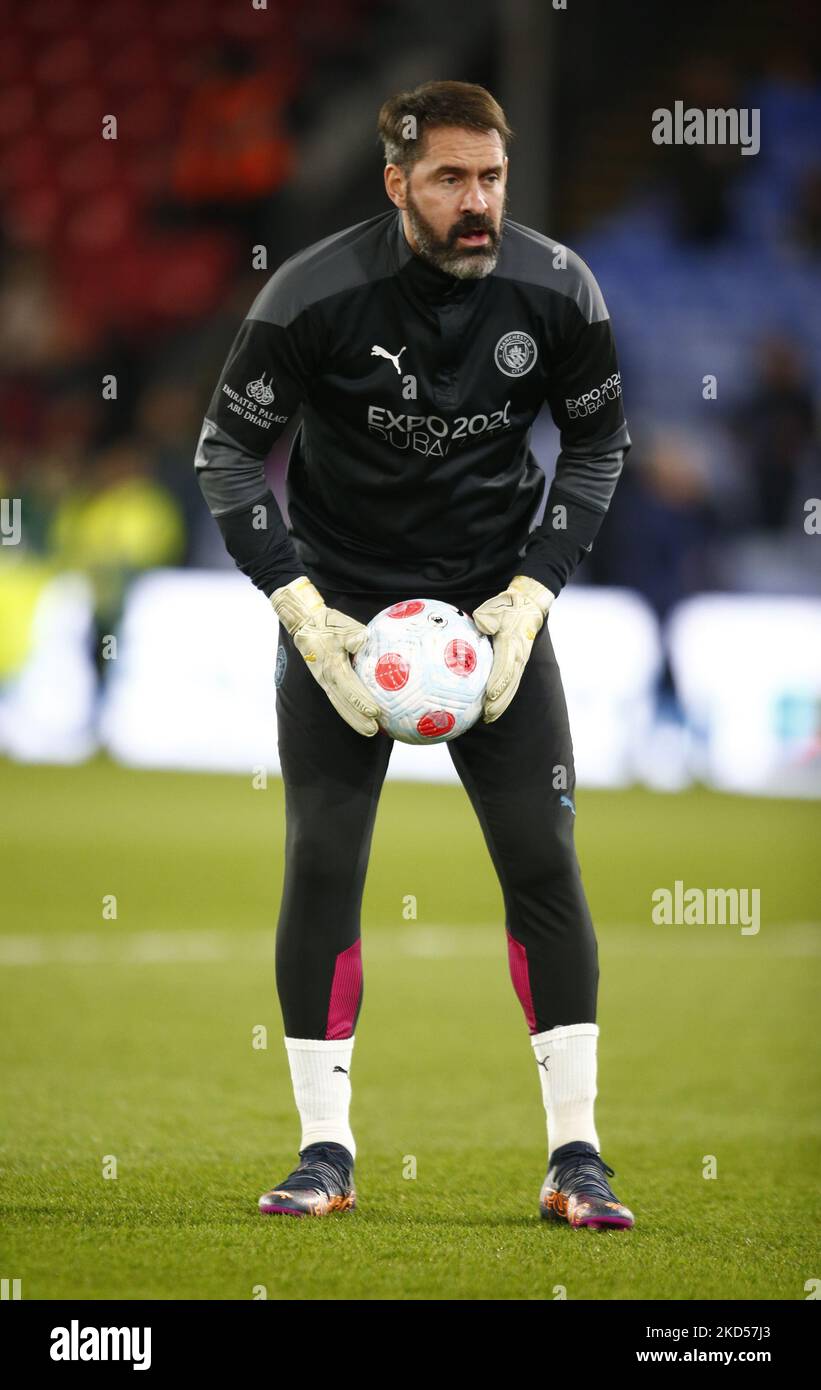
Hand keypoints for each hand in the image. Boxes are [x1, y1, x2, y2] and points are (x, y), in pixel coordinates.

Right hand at [270, 576, 381, 735]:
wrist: (307, 624)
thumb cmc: (328, 624)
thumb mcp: (341, 625)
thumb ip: (353, 634)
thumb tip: (363, 641)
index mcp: (332, 665)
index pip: (349, 687)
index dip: (361, 700)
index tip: (375, 711)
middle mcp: (327, 678)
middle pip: (344, 703)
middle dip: (358, 718)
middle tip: (374, 730)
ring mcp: (325, 681)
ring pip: (340, 704)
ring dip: (354, 719)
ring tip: (369, 732)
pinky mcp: (326, 681)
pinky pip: (338, 699)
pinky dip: (348, 711)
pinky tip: (360, 719)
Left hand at [471, 574, 554, 722]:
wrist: (528, 606)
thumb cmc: (507, 607)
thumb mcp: (496, 607)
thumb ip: (487, 616)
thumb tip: (481, 623)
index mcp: (511, 644)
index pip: (505, 667)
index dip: (498, 683)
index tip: (489, 696)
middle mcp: (518, 656)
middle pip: (509, 684)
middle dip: (499, 701)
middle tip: (487, 716)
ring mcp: (520, 661)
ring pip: (512, 686)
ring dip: (502, 704)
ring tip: (489, 717)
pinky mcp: (518, 663)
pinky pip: (511, 683)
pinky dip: (504, 697)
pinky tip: (493, 707)